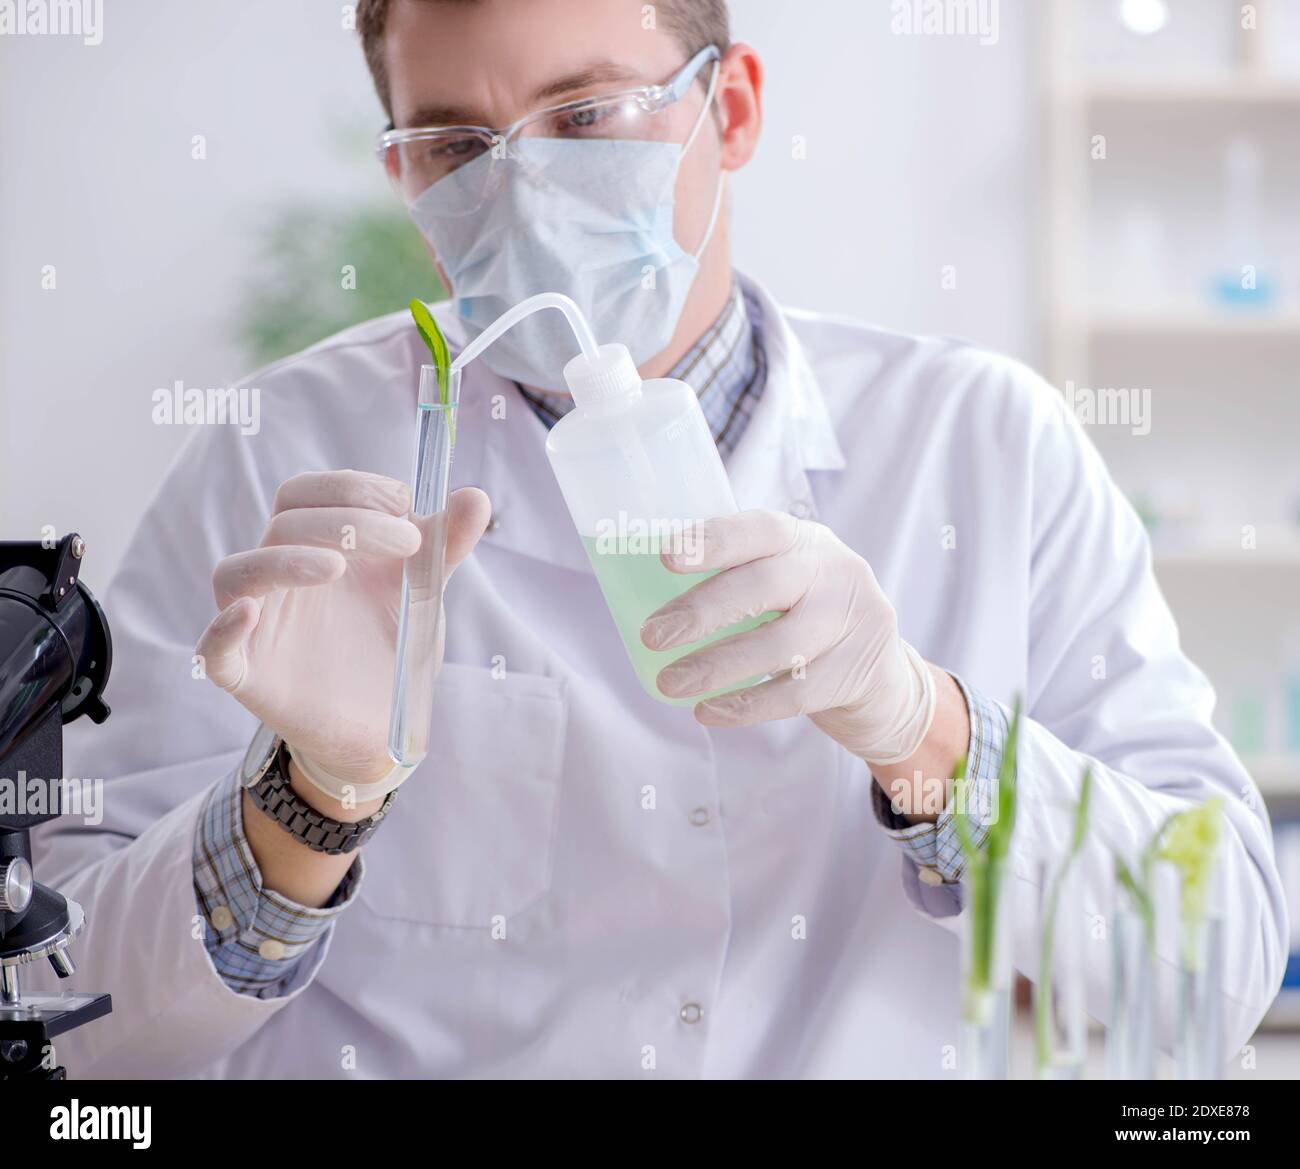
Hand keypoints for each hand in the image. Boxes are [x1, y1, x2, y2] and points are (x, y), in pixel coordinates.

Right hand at [195, 470, 490, 784]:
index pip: (308, 493)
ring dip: (285, 560)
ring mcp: (256, 624)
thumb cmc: (388, 645)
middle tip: (407, 542)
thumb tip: (477, 497)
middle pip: (283, 524)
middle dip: (345, 521)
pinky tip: (251, 614)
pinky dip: (223, 628)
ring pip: (238, 572)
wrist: (382, 723)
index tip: (404, 502)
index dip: (351, 488)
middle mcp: (277, 576)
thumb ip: (445, 544)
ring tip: (336, 569)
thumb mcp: (422, 589)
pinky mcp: (245, 674)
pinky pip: (213, 648)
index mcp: (314, 546)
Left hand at [640, 510, 935, 766]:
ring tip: (671, 683)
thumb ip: (737, 580)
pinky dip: (745, 706)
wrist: (883, 676)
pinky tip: (709, 712)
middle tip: (653, 636)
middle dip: (701, 612)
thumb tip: (654, 605)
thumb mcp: (786, 583)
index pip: (761, 529)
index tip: (668, 556)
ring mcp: (854, 621)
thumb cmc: (808, 619)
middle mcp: (835, 571)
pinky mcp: (858, 672)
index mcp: (805, 540)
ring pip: (778, 646)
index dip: (714, 540)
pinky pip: (794, 694)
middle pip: (764, 586)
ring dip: (715, 667)